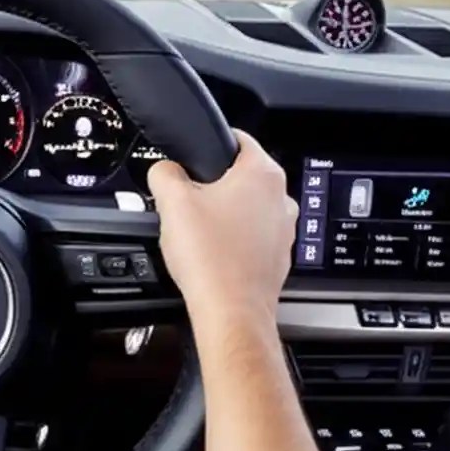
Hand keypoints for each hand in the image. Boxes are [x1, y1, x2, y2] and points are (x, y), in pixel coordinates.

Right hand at [147, 130, 296, 334]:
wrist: (231, 312)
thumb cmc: (211, 259)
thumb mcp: (172, 202)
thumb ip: (164, 173)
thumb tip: (165, 169)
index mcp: (263, 173)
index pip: (238, 138)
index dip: (210, 145)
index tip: (193, 159)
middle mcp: (282, 198)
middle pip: (239, 176)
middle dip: (211, 186)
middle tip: (187, 204)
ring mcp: (284, 228)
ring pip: (246, 208)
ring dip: (223, 215)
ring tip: (199, 234)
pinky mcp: (279, 255)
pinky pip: (252, 237)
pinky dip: (233, 241)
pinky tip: (212, 254)